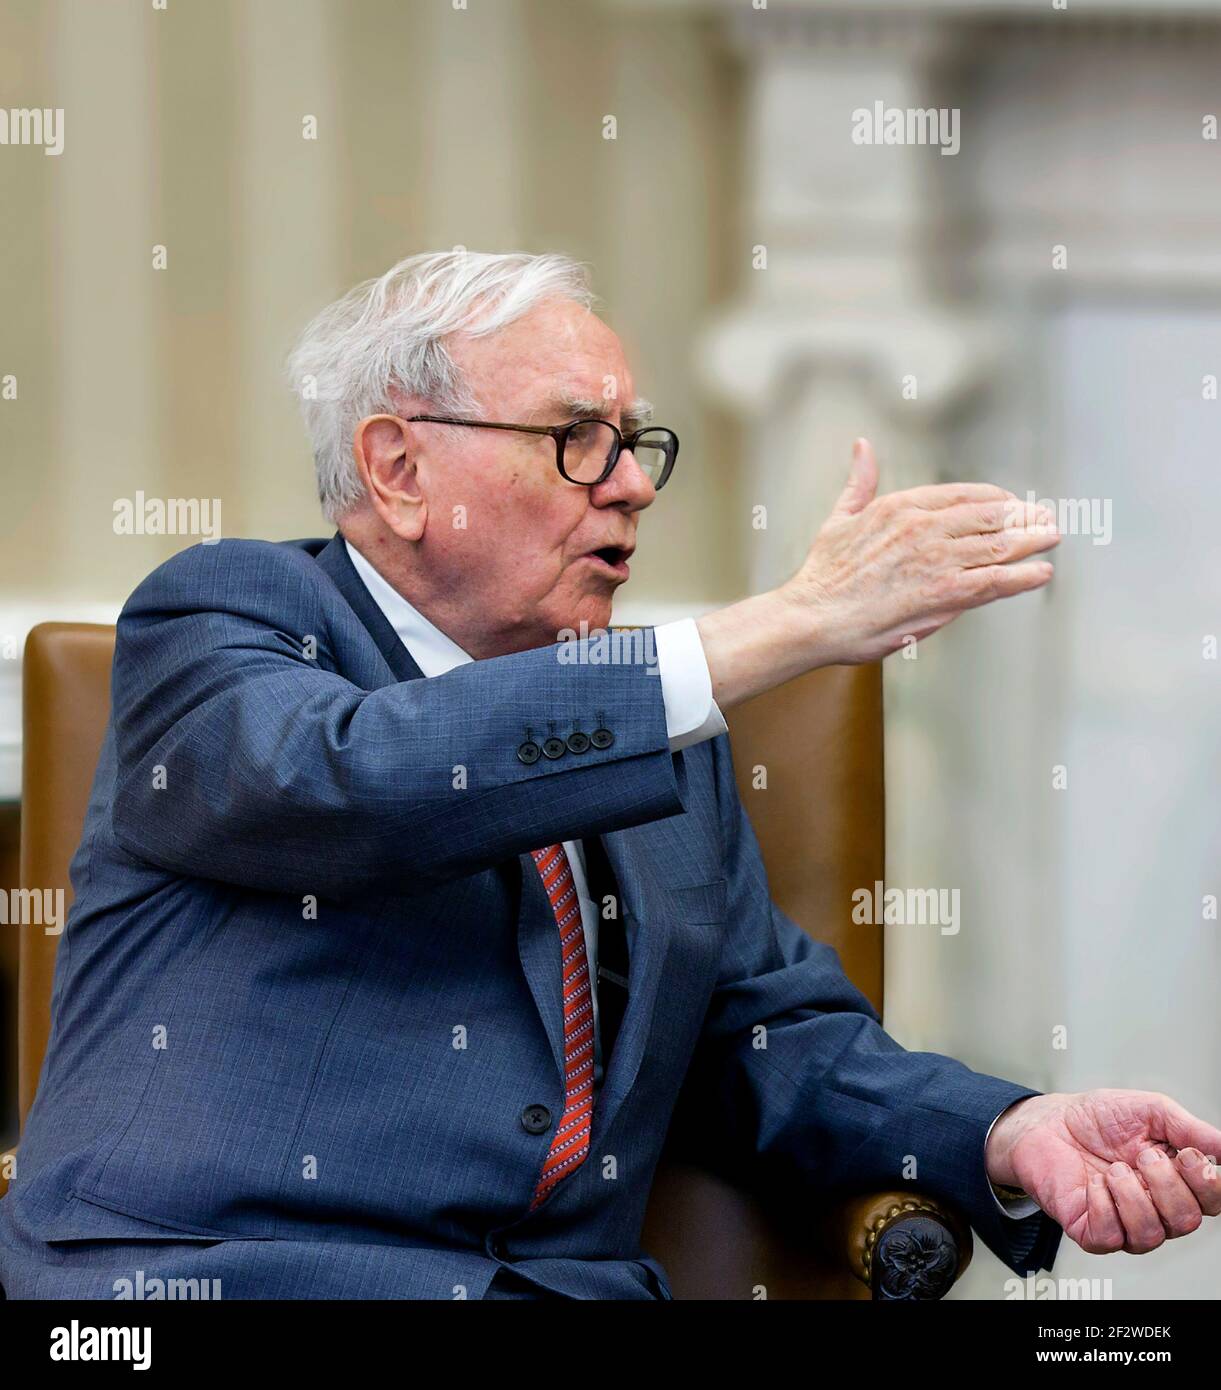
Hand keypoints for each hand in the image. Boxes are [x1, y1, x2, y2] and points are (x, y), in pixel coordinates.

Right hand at [779, 438, 1060, 665]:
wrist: (813, 617)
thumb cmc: (823, 576)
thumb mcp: (840, 518)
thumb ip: (859, 482)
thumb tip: (863, 447)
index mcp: (902, 506)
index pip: (965, 496)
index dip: (996, 501)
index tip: (1013, 505)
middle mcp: (925, 528)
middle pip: (990, 518)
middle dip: (1023, 519)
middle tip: (1046, 521)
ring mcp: (938, 561)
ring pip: (998, 546)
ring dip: (1032, 542)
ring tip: (1051, 539)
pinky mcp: (944, 595)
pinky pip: (995, 581)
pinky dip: (1023, 576)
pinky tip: (1041, 573)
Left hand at [985, 1090, 1220, 1253]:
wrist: (1049, 1120)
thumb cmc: (1099, 1118)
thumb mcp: (1151, 1110)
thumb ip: (1190, 1129)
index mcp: (1177, 1181)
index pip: (1212, 1201)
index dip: (1209, 1185)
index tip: (1190, 1156)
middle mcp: (1156, 1208)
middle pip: (1186, 1221)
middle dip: (1166, 1185)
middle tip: (1144, 1154)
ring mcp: (1124, 1223)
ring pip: (1150, 1235)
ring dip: (1132, 1195)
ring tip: (1115, 1168)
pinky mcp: (1091, 1230)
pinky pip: (1109, 1236)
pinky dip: (1103, 1205)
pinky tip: (1094, 1183)